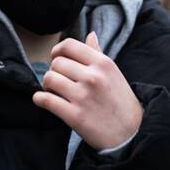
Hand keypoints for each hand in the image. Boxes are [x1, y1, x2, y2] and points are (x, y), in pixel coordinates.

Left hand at [32, 32, 142, 151]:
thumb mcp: (113, 73)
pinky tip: (43, 100)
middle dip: (53, 70)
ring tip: (52, 90)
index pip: (69, 45)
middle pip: (56, 62)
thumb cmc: (120, 101)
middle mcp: (93, 76)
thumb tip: (90, 34)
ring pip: (49, 78)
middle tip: (57, 80)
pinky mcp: (75, 115)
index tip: (56, 59)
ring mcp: (83, 96)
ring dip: (46, 85)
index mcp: (102, 63)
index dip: (57, 51)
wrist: (130, 134)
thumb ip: (98, 53)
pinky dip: (39, 99)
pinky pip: (46, 100)